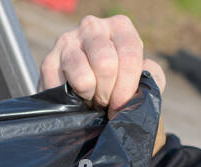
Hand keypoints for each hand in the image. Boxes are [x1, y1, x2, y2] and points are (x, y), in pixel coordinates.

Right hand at [40, 14, 166, 114]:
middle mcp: (92, 26)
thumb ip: (151, 77)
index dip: (127, 87)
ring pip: (83, 77)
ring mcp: (68, 41)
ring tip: (92, 100)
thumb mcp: (143, 80)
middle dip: (109, 93)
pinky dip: (72, 102)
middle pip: (105, 63)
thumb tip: (145, 77)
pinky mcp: (49, 61)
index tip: (122, 105)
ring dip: (90, 97)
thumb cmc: (121, 87)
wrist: (92, 99)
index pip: (129, 54)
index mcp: (120, 27)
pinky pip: (60, 87)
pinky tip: (77, 100)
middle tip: (107, 103)